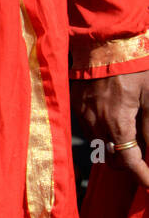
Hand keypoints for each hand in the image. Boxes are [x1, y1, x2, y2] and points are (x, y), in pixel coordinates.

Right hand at [74, 71, 148, 186]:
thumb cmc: (134, 66)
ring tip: (132, 137)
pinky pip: (90, 128)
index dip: (143, 177)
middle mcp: (95, 122)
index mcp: (116, 123)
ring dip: (115, 148)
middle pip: (111, 159)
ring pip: (99, 144)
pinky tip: (116, 119)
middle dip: (129, 164)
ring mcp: (82, 113)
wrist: (103, 40)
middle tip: (145, 160)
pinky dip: (104, 132)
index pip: (128, 162)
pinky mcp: (76, 103)